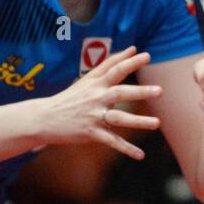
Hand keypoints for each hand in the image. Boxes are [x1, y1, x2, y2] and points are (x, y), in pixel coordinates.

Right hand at [36, 46, 161, 159]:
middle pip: (120, 93)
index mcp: (96, 84)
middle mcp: (96, 98)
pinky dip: (126, 148)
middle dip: (139, 92)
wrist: (44, 118)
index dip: (130, 62)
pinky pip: (111, 141)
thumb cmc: (71, 97)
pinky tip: (140, 155)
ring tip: (157, 123)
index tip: (147, 56)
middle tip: (159, 91)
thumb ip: (110, 63)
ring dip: (138, 121)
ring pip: (118, 118)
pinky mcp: (90, 133)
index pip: (115, 70)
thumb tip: (132, 48)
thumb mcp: (88, 79)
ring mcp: (93, 116)